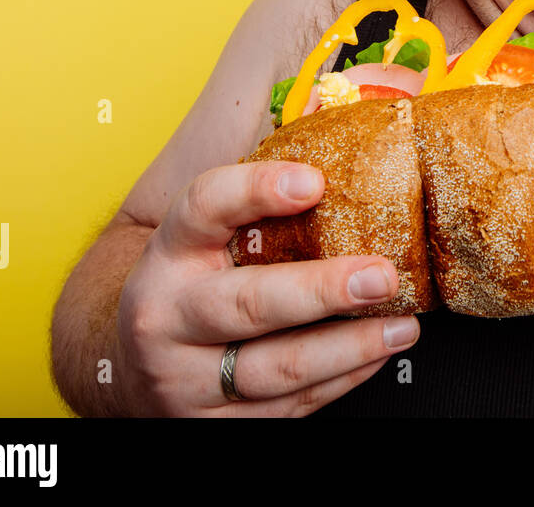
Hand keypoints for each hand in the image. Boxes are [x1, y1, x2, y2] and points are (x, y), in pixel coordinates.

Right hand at [114, 161, 418, 415]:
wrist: (129, 364)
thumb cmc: (194, 279)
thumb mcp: (208, 233)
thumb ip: (263, 189)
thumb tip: (346, 108)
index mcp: (169, 248)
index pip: (203, 207)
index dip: (257, 190)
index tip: (314, 179)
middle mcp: (166, 312)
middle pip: (247, 302)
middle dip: (321, 290)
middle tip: (382, 273)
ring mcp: (184, 375)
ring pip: (273, 367)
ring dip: (347, 345)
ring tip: (404, 323)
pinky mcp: (208, 424)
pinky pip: (285, 408)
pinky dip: (339, 381)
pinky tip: (378, 353)